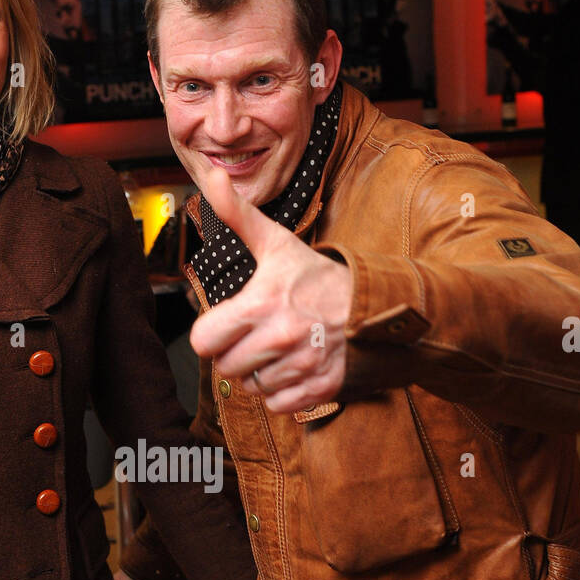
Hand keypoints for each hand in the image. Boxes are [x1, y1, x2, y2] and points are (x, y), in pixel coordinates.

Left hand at [188, 167, 352, 413]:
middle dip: (236, 354)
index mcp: (261, 304)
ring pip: (252, 388)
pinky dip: (282, 392)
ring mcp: (302, 366)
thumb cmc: (318, 277)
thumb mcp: (276, 243)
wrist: (376, 303)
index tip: (230, 323)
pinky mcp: (320, 388)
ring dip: (260, 373)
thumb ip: (237, 214)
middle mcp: (279, 338)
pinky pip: (278, 405)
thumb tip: (211, 174)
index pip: (204, 341)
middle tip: (257, 336)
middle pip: (226, 368)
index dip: (212, 334)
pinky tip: (294, 368)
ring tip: (279, 349)